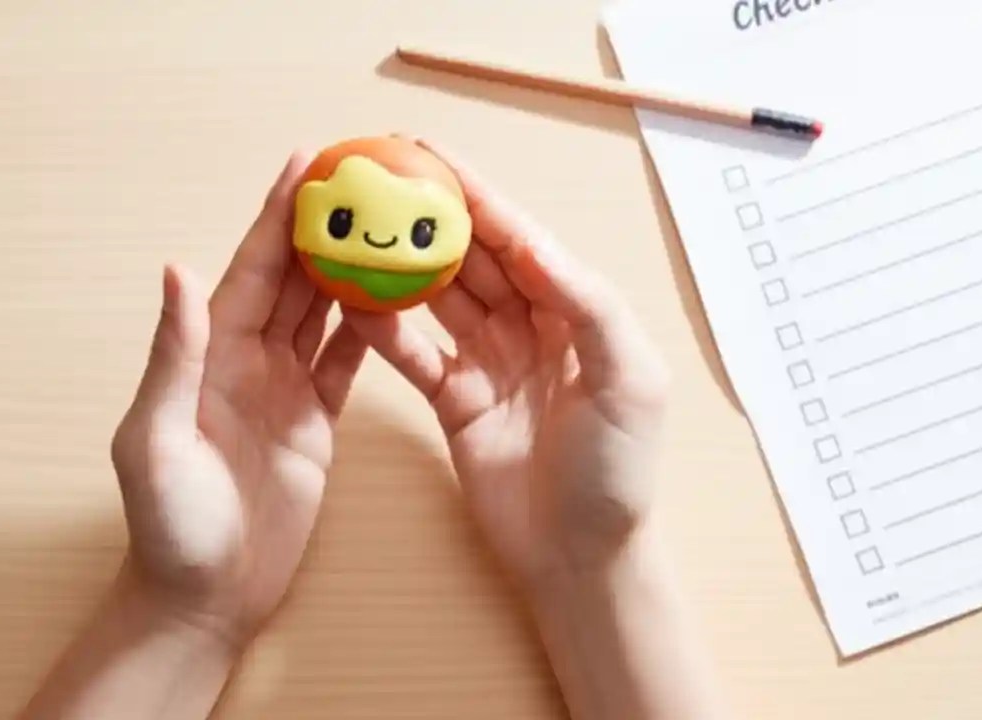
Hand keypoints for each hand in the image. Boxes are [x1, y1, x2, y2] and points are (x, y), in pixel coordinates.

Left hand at [110, 151, 366, 649]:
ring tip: (389, 221)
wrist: (205, 599)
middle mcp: (248, 361)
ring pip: (323, 312)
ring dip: (351, 266)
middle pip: (293, 278)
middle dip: (324, 226)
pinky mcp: (316, 423)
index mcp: (211, 355)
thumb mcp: (159, 441)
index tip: (308, 163)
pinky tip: (398, 296)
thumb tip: (178, 269)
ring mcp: (284, 389)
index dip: (279, 215)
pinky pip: (346, 361)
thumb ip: (175, 356)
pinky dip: (371, 327)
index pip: (252, 269)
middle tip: (364, 176)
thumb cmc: (170, 528)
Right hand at [346, 144, 729, 719]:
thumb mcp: (628, 380)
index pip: (520, 239)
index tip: (430, 154)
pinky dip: (384, 330)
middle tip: (378, 178)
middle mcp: (531, 327)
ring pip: (438, 298)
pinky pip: (414, 354)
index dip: (476, 194)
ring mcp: (489, 362)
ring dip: (401, 264)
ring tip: (357, 228)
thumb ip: (586, 304)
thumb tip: (530, 244)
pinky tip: (353, 302)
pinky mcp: (455, 401)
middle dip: (430, 216)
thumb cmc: (618, 474)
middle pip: (473, 258)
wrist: (579, 558)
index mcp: (576, 312)